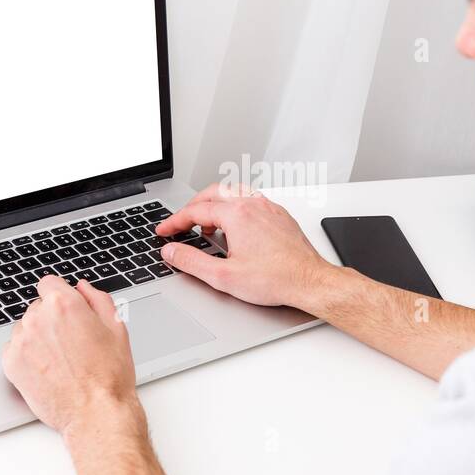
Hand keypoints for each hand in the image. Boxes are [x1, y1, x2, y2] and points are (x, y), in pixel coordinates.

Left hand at [2, 276, 141, 433]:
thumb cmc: (109, 375)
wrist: (95, 412)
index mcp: (64, 304)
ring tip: (60, 359)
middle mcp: (38, 318)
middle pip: (37, 307)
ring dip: (37, 337)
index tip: (66, 310)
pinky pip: (14, 349)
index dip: (60, 296)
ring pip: (25, 328)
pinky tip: (47, 368)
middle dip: (51, 319)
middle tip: (70, 342)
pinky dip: (27, 356)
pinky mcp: (11, 363)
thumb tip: (83, 287)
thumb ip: (98, 299)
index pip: (49, 283)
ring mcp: (21, 341)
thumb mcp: (116, 328)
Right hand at [154, 184, 334, 311]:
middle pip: (212, 193)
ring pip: (233, 193)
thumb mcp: (223, 276)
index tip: (164, 231)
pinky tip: (234, 227)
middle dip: (192, 208)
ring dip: (214, 205)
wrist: (309, 281)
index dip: (175, 221)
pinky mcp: (279, 215)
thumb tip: (171, 252)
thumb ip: (192, 261)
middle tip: (181, 224)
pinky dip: (234, 208)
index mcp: (237, 215)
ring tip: (206, 226)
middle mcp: (253, 204)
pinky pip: (251, 200)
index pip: (196, 211)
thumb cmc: (276, 279)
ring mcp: (268, 207)